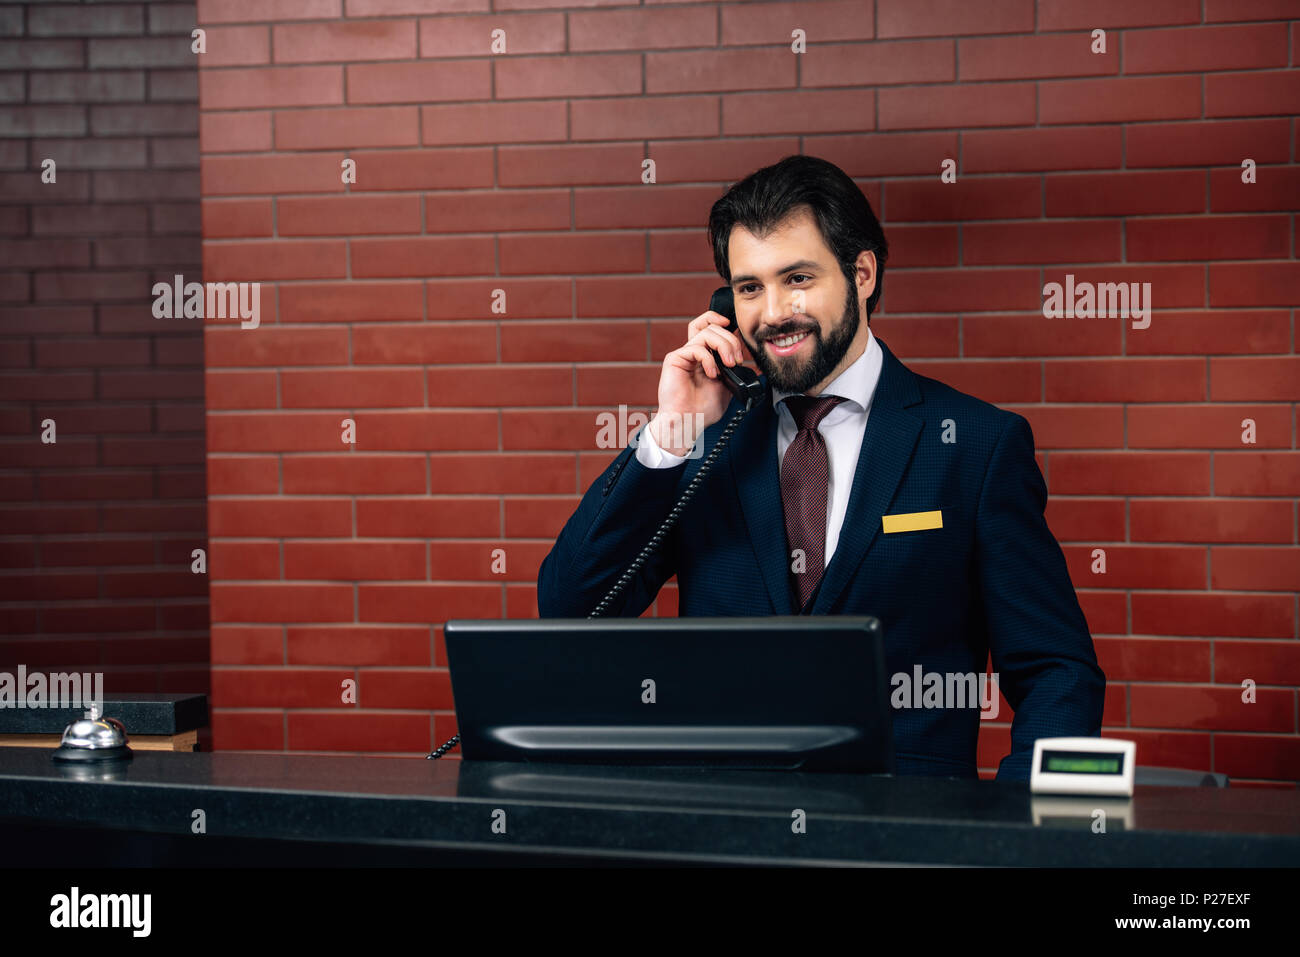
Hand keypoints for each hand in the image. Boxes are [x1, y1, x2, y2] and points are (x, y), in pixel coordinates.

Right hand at [647, 310, 746, 455]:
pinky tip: (713, 374)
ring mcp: (684, 354)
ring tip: (729, 364)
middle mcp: (694, 352)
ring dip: (724, 345)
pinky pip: (695, 347)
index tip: (740, 341)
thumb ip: (732, 370)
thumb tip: (746, 360)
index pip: (713, 328)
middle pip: (713, 326)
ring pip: (706, 332)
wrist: (688, 423)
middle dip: (731, 340)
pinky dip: (709, 359)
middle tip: (737, 359)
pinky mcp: (675, 359)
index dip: (727, 326)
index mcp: (705, 356)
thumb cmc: (703, 410)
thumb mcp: (727, 387)